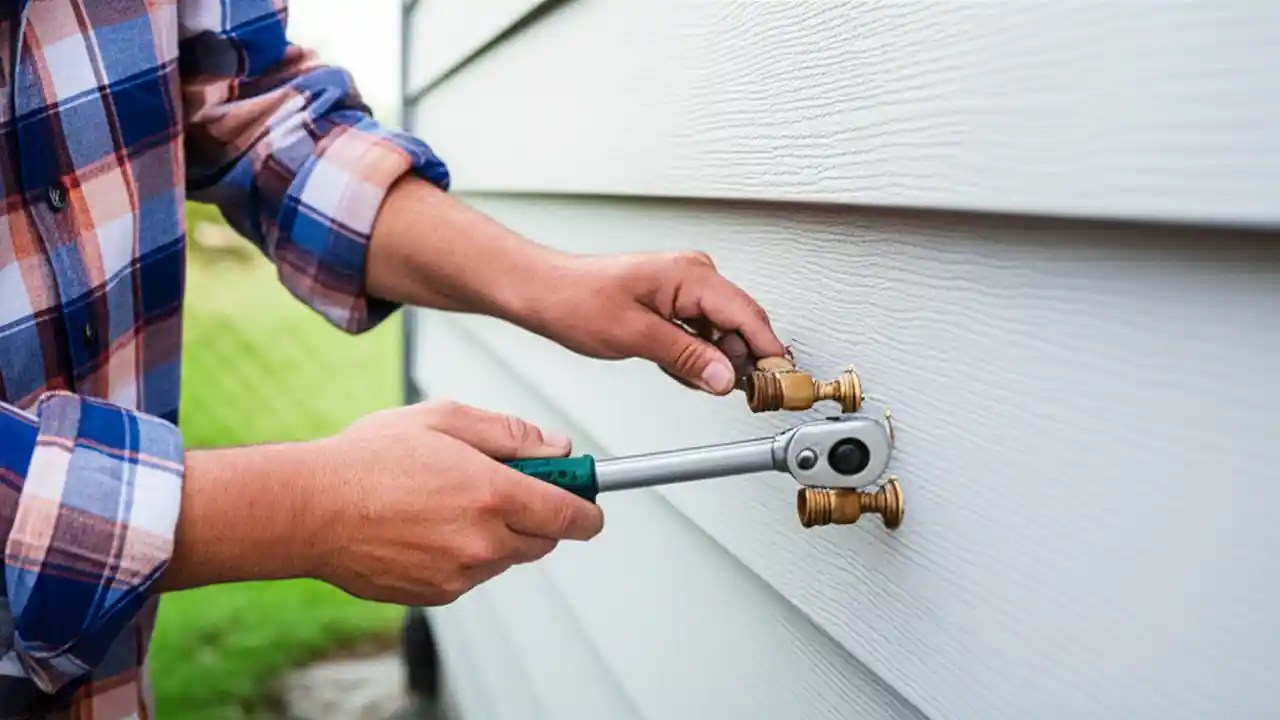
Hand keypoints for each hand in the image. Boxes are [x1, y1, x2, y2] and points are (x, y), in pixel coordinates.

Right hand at [309, 400, 602, 604]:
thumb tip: (557, 448)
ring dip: (497, 533)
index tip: (588, 499)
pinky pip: (472, 574)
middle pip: (545, 540)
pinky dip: (465, 553)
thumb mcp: (445, 420)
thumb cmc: (371, 457)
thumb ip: (511, 434)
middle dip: (538, 514)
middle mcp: (484, 543)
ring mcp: (461, 575)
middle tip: (503, 484)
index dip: (587, 507)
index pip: (572, 516)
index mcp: (494, 495)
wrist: (310, 509)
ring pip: (506, 557)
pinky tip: (427, 525)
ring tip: (448, 500)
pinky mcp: (438, 595)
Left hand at [365, 180, 784, 390]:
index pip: (749, 316)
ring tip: (683, 373)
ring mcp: (687, 290)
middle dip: (741, 362)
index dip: (768, 353)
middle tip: (734, 393)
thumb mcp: (635, 336)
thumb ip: (687, 356)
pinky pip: (704, 335)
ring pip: (724, 334)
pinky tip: (677, 367)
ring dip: (713, 362)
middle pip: (743, 325)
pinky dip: (697, 356)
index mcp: (691, 275)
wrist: (543, 293)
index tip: (778, 384)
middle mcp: (695, 276)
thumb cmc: (577, 300)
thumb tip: (725, 376)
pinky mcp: (676, 304)